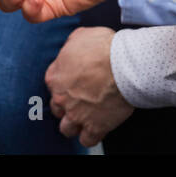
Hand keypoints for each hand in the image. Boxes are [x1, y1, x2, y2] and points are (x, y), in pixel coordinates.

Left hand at [46, 27, 133, 146]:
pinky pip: (87, 140)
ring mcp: (76, 115)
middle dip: (66, 105)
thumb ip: (70, 46)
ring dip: (74, 124)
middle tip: (79, 101)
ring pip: (66, 129)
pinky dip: (91, 136)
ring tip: (85, 118)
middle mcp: (61, 98)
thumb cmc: (104, 48)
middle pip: (57, 108)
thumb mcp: (80, 36)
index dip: (63, 84)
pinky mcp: (94, 127)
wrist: (124, 65)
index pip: (51, 85)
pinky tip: (97, 128)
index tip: (73, 83)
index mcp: (54, 77)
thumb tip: (71, 48)